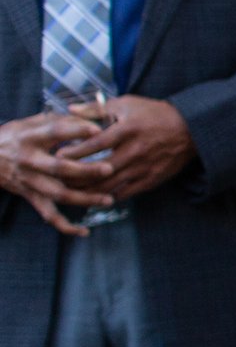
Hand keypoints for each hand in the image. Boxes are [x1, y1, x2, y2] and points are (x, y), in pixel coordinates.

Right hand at [0, 112, 115, 234]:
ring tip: (108, 199)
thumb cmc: (14, 137)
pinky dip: (65, 226)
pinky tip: (84, 231)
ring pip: (58, 194)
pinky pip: (48, 215)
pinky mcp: (30, 197)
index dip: (76, 130)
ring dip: (84, 198)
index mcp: (30, 137)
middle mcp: (29, 161)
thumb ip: (59, 120)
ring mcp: (29, 181)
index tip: (98, 129)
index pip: (54, 132)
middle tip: (109, 169)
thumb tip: (92, 115)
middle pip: (59, 168)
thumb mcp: (30, 123)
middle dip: (85, 170)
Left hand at [58, 96, 194, 200]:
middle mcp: (135, 150)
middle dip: (76, 176)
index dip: (75, 151)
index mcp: (127, 130)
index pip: (95, 143)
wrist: (190, 128)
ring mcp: (143, 167)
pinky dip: (108, 196)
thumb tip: (70, 109)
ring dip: (89, 190)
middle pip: (99, 170)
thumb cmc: (154, 114)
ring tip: (71, 191)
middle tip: (58, 178)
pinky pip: (125, 193)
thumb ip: (97, 108)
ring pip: (110, 185)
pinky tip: (95, 197)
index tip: (58, 156)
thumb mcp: (127, 104)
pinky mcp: (151, 179)